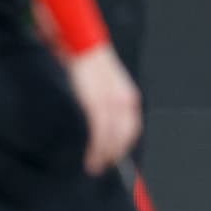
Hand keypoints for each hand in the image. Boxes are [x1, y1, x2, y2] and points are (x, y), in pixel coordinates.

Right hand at [67, 44, 141, 172]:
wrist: (80, 43)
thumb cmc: (87, 62)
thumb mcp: (104, 82)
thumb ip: (106, 101)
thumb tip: (99, 123)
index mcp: (128, 97)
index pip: (130, 130)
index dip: (122, 146)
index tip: (114, 158)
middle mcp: (124, 102)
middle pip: (123, 138)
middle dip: (113, 156)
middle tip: (102, 167)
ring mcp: (110, 104)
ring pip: (110, 139)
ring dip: (102, 157)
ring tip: (93, 166)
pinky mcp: (95, 104)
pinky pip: (98, 133)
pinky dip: (95, 149)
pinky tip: (90, 157)